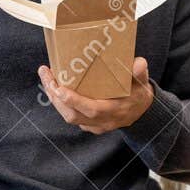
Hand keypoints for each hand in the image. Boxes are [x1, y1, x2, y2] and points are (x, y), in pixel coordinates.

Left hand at [38, 57, 154, 133]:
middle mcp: (103, 121)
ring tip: (47, 79)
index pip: (91, 110)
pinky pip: (72, 116)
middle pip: (73, 115)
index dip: (74, 100)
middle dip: (56, 97)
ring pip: (69, 117)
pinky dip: (61, 104)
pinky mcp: (90, 126)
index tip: (59, 87)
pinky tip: (55, 88)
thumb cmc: (139, 94)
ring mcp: (95, 126)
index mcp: (114, 111)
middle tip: (47, 76)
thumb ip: (140, 73)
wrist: (142, 113)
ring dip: (55, 99)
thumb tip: (139, 63)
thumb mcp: (142, 83)